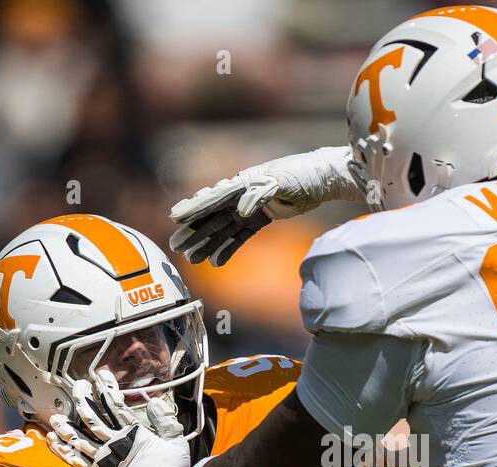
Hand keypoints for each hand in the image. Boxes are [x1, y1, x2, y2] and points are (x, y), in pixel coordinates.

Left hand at [47, 371, 189, 466]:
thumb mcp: (176, 442)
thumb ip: (166, 421)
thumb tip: (155, 402)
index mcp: (133, 432)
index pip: (115, 405)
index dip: (106, 388)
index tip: (99, 376)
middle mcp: (114, 442)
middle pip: (92, 416)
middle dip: (82, 399)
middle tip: (77, 388)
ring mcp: (103, 458)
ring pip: (78, 437)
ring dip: (66, 425)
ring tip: (57, 416)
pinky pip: (74, 459)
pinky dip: (62, 449)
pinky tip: (52, 440)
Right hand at [169, 146, 363, 266]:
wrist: (321, 179)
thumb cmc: (302, 174)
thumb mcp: (284, 180)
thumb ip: (263, 192)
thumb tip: (242, 208)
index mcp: (243, 182)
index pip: (214, 198)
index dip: (195, 208)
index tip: (176, 217)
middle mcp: (241, 195)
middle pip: (212, 215)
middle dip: (193, 231)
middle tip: (176, 246)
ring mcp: (248, 207)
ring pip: (222, 228)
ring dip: (207, 243)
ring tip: (192, 259)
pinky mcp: (259, 219)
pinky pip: (239, 236)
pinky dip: (228, 248)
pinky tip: (216, 261)